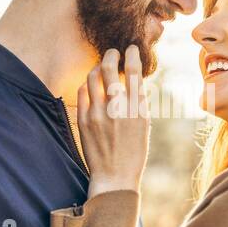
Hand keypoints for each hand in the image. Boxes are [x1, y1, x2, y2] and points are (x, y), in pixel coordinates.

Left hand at [78, 45, 149, 197]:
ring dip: (97, 67)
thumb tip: (133, 78)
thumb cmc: (133, 152)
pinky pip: (83, 92)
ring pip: (93, 76)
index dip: (132, 55)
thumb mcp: (144, 126)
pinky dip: (88, 84)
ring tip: (101, 67)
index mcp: (137, 109)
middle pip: (110, 68)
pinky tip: (92, 86)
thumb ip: (138, 101)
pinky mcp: (83, 120)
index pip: (134, 72)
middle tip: (112, 52)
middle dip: (110, 54)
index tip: (130, 49)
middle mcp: (118, 109)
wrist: (114, 177)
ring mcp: (98, 114)